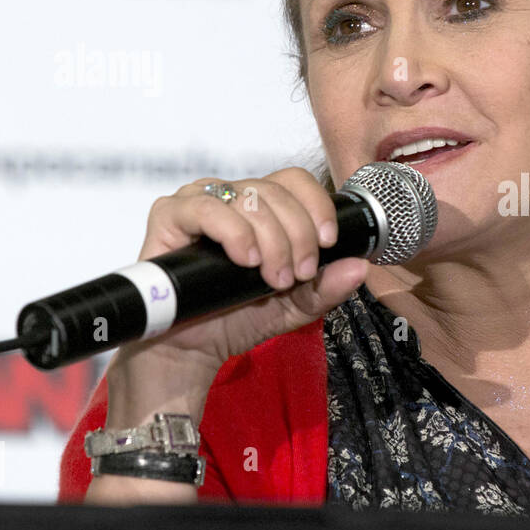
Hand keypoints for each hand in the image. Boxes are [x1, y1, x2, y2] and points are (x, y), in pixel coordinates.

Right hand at [105, 166, 368, 428]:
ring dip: (272, 240)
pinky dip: (234, 233)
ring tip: (273, 279)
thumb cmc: (237, 317)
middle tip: (297, 275)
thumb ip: (328, 287)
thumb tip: (360, 267)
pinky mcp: (169, 215)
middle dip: (298, 236)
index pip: (296, 181)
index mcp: (263, 207)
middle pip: (277, 192)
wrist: (192, 349)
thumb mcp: (295, 305)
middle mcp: (232, 196)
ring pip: (249, 197)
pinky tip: (246, 260)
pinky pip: (207, 208)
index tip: (328, 242)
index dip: (317, 206)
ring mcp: (199, 201)